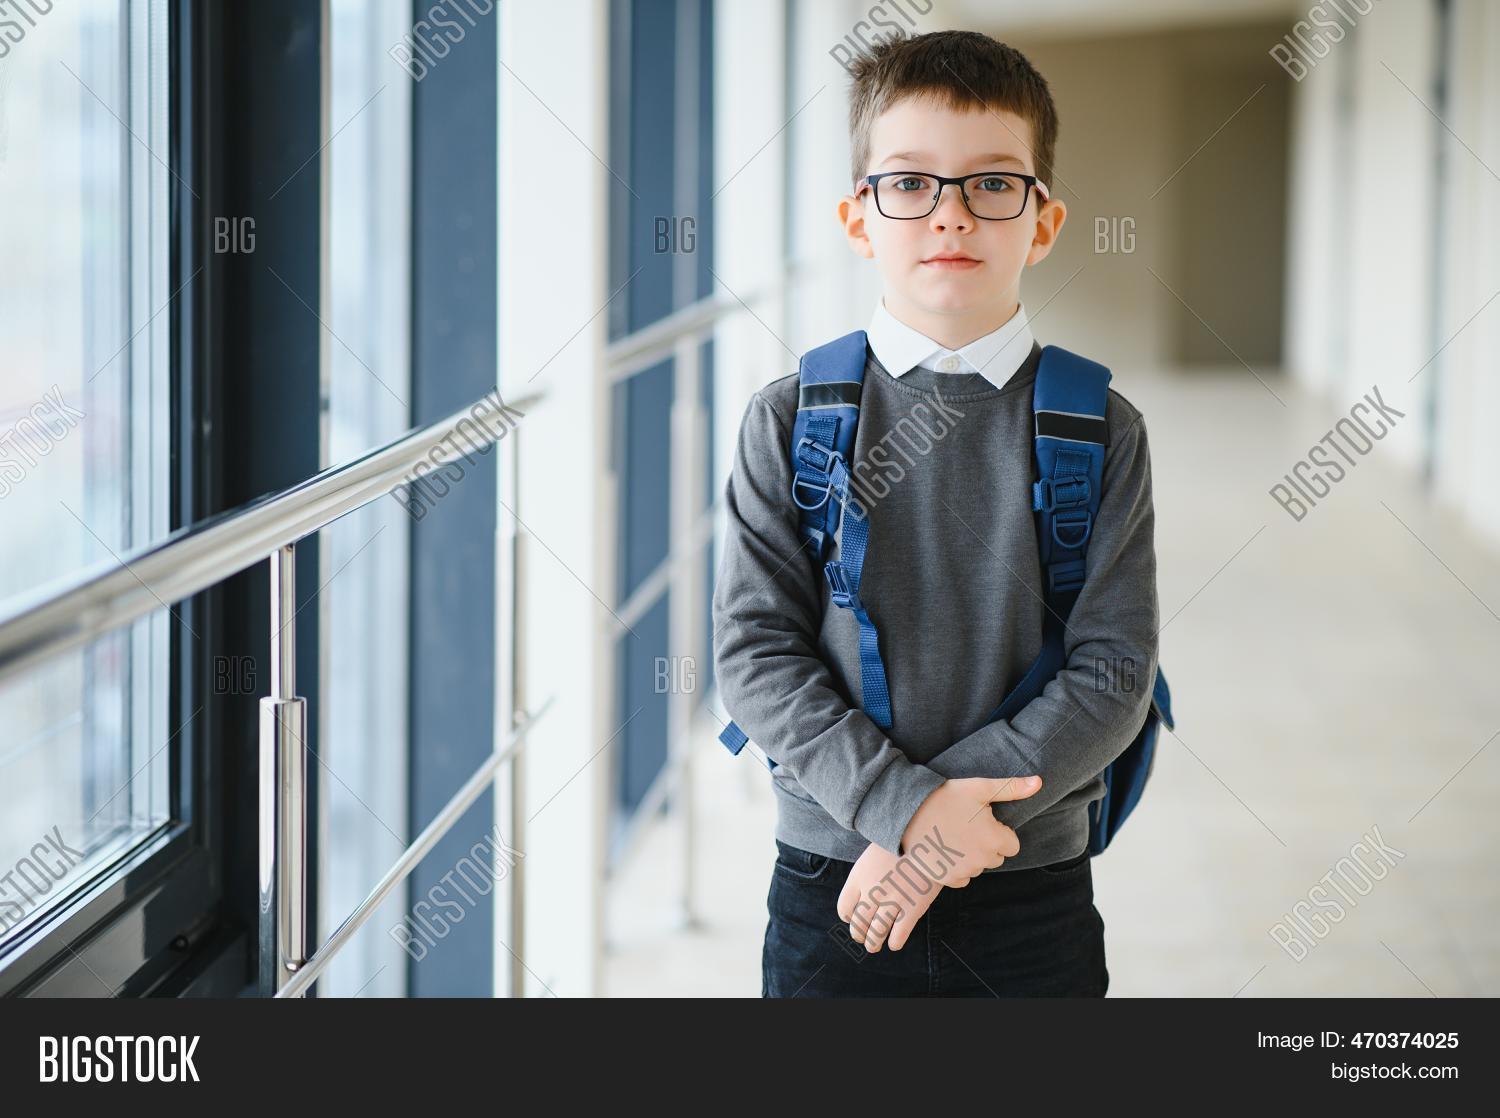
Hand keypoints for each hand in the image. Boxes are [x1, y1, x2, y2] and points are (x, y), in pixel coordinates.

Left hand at [836, 839, 965, 953]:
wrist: (926, 837)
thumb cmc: (901, 844)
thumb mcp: (874, 855)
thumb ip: (866, 875)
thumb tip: (863, 895)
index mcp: (859, 877)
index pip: (844, 908)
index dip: (847, 917)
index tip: (852, 919)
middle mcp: (872, 891)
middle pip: (858, 924)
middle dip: (859, 935)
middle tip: (862, 938)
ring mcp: (892, 901)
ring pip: (876, 933)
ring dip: (873, 943)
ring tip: (874, 946)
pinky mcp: (912, 908)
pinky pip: (899, 935)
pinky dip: (894, 942)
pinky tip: (894, 943)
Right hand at [900, 776, 1040, 881]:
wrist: (906, 813)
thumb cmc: (944, 797)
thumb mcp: (979, 788)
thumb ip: (1011, 788)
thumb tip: (1040, 783)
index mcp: (995, 838)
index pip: (1012, 845)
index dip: (999, 831)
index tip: (981, 820)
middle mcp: (983, 859)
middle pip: (996, 857)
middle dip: (986, 844)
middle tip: (965, 825)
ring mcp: (964, 871)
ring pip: (978, 867)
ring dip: (971, 856)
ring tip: (952, 834)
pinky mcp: (948, 879)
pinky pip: (962, 878)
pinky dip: (956, 867)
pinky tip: (944, 848)